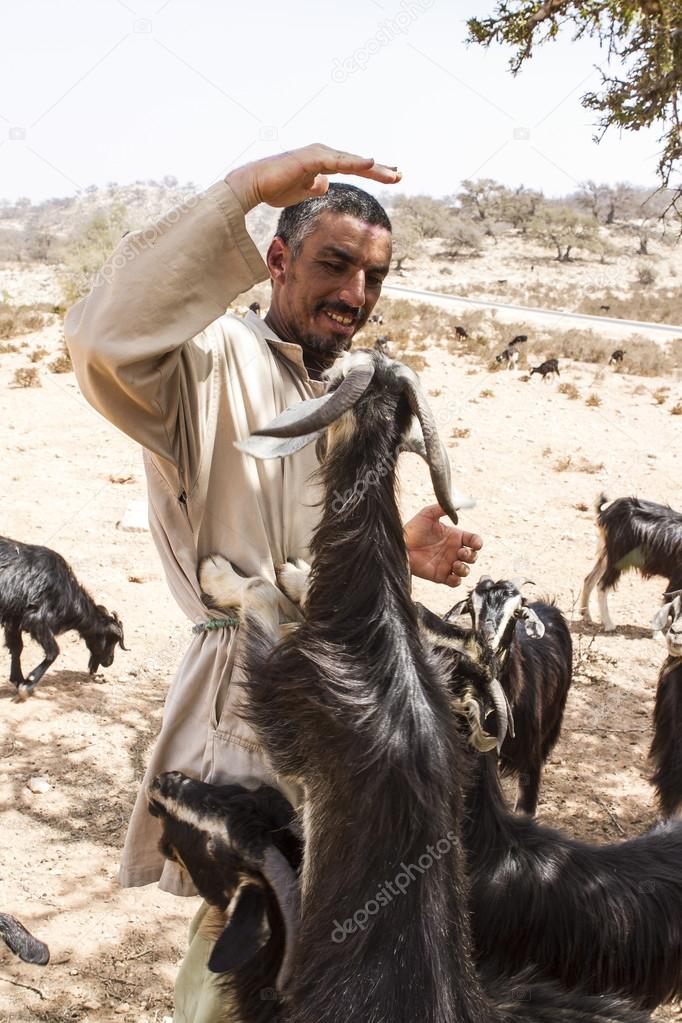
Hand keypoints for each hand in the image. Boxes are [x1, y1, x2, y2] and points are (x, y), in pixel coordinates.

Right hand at [225, 143, 401, 213]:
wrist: (255, 185)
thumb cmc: (276, 188)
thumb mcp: (303, 192)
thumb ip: (315, 187)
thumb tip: (325, 185)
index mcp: (323, 161)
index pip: (353, 167)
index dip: (373, 172)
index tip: (392, 176)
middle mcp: (323, 154)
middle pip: (357, 162)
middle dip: (380, 169)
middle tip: (401, 175)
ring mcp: (318, 154)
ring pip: (351, 161)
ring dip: (373, 168)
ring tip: (394, 174)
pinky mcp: (311, 159)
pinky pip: (337, 161)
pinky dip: (354, 162)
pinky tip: (370, 162)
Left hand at [404, 504, 481, 587]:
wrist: (401, 545)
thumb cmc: (413, 529)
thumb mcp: (427, 514)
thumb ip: (442, 508)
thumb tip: (458, 503)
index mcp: (454, 537)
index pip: (473, 540)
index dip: (477, 542)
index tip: (476, 543)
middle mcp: (453, 551)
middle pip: (472, 556)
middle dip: (471, 556)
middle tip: (460, 553)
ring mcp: (447, 564)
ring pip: (465, 570)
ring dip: (465, 569)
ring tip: (456, 564)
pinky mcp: (440, 576)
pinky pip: (455, 582)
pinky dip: (457, 580)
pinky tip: (452, 574)